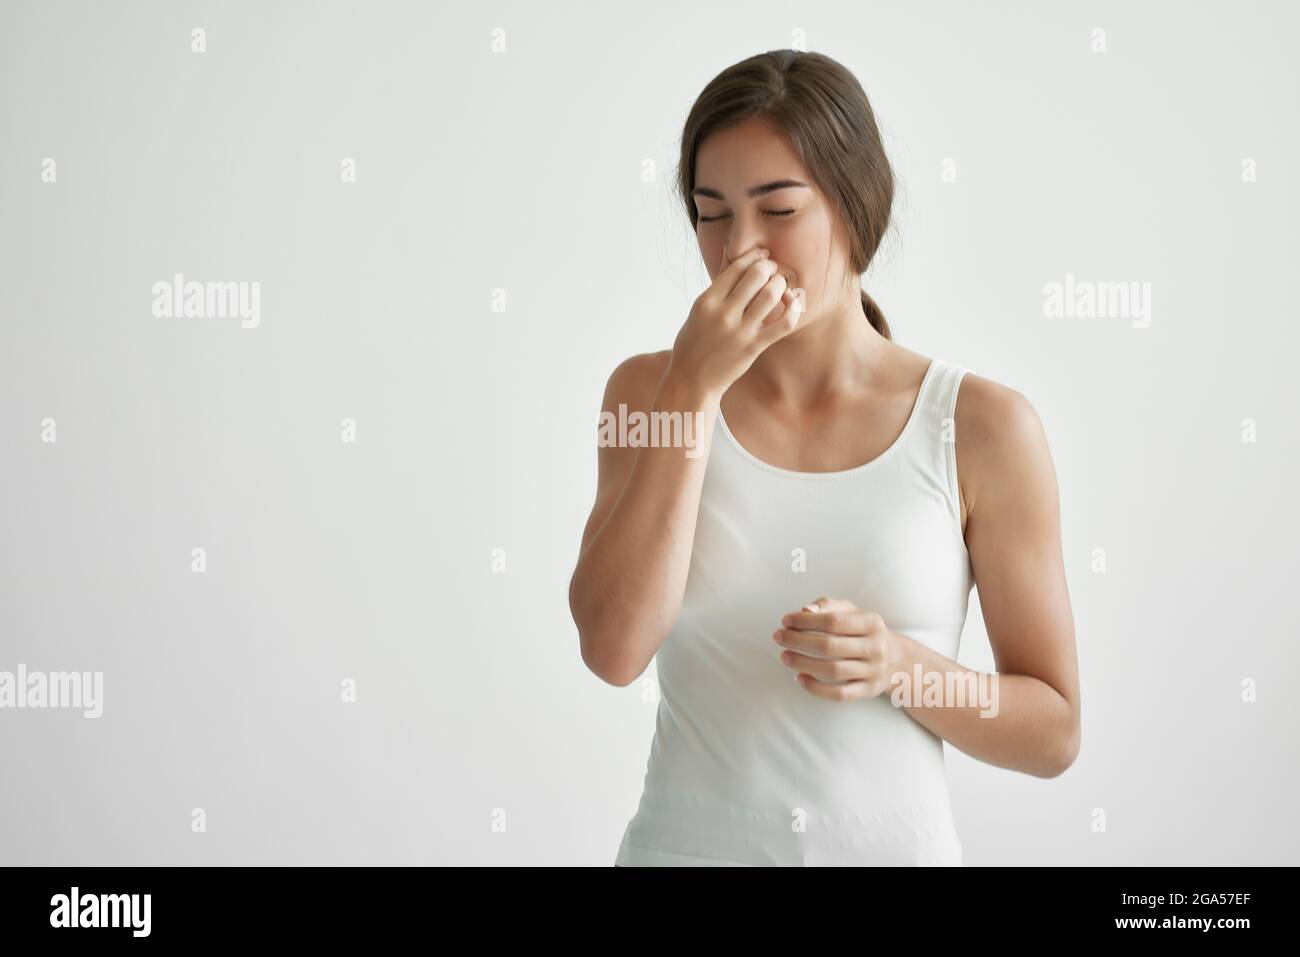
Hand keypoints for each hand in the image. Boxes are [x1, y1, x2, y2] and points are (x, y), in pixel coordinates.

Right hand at [667, 247, 803, 396]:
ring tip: (781, 286)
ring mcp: (740, 331)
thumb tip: (730, 253)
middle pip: (756, 276)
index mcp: (707, 301)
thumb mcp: (698, 310)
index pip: (736, 267)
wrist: (691, 379)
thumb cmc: (693, 343)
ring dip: (781, 285)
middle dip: (769, 267)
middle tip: (773, 269)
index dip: (754, 256)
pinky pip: (783, 323)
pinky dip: (793, 309)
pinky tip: (793, 304)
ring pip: (771, 295)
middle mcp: (723, 314)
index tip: (763, 255)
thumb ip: (717, 284)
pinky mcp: (754, 347)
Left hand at [772, 596, 901, 701]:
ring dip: (803, 663)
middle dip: (798, 641)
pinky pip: (840, 694)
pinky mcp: (868, 691)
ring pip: (833, 671)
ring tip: (784, 657)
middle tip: (778, 638)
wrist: (898, 660)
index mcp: (872, 623)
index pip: (833, 621)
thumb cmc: (865, 631)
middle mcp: (875, 647)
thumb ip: (829, 606)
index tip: (786, 621)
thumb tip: (805, 610)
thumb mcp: (854, 612)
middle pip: (830, 646)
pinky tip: (799, 678)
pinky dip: (816, 688)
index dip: (806, 621)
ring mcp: (873, 671)